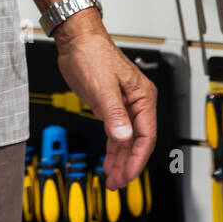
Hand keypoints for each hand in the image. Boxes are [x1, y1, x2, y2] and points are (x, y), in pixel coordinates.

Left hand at [54, 15, 156, 189]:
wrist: (76, 39)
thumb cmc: (92, 52)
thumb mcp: (103, 85)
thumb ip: (114, 113)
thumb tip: (124, 136)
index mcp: (142, 96)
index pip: (146, 135)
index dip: (137, 158)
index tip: (128, 173)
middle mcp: (136, 102)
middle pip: (138, 141)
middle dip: (129, 164)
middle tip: (118, 182)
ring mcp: (123, 106)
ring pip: (126, 140)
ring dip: (120, 160)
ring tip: (113, 178)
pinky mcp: (110, 107)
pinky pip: (116, 134)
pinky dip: (113, 149)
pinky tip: (109, 162)